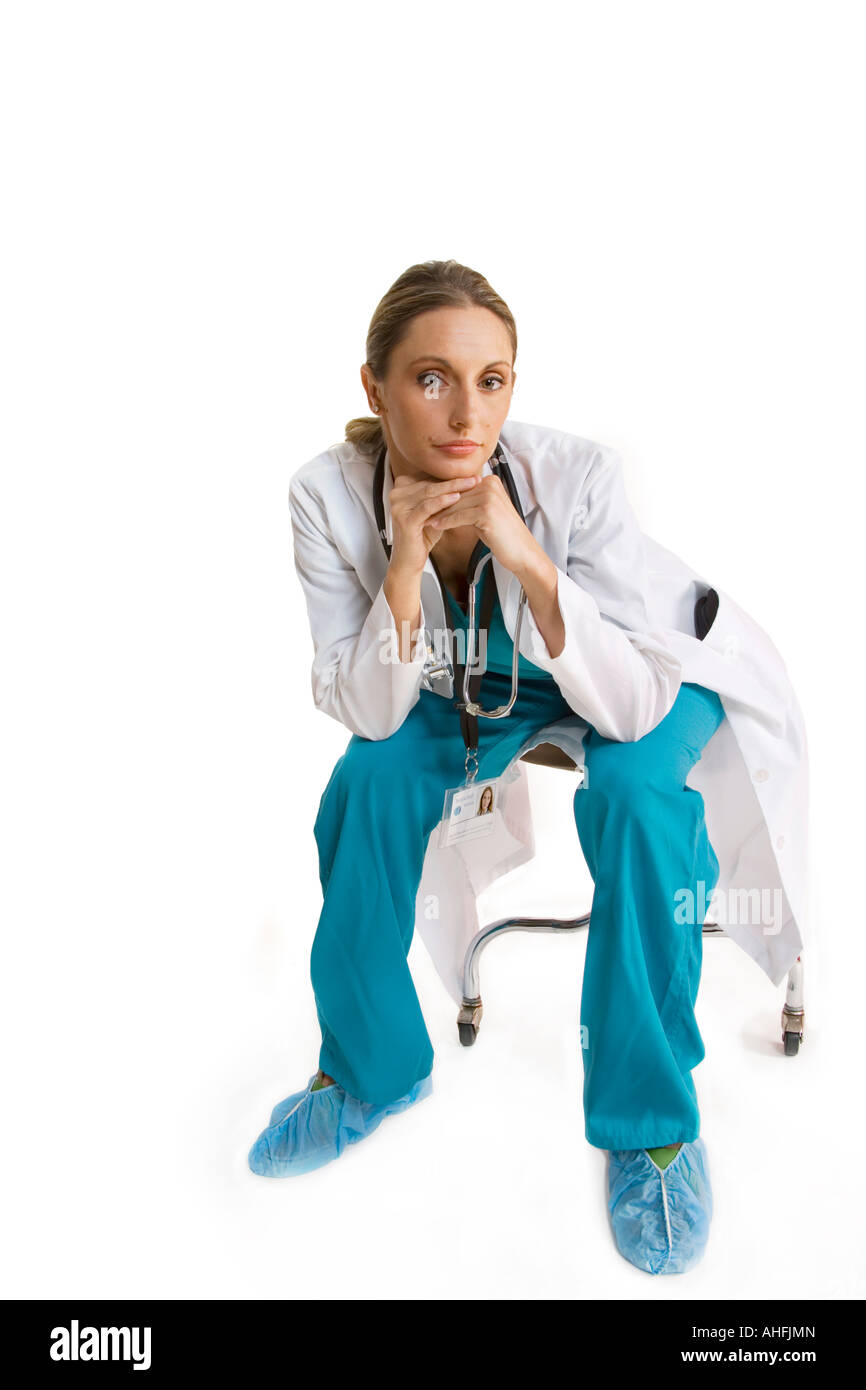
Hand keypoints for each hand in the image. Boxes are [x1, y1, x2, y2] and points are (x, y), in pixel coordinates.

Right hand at [388, 473, 480, 575]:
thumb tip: (465, 480)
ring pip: (430, 493)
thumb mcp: (434, 512)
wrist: (409, 561)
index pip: (430, 479)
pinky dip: (442, 501)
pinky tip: (456, 498)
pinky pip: (427, 507)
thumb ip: (442, 496)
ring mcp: (398, 506)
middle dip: (454, 482)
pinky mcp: (404, 519)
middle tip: (474, 478)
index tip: (471, 475)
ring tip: (470, 485)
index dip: (451, 478)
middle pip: (431, 484)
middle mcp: (396, 495)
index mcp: (401, 489)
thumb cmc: (422, 536)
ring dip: (452, 488)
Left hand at [426, 473, 540, 578]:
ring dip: (438, 514)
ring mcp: (489, 497)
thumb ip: (470, 502)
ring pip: (455, 505)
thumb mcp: (484, 513)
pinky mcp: (486, 512)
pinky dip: (446, 522)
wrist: (522, 551)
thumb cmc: (504, 535)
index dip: (443, 496)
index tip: (426, 503)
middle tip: (421, 511)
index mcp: (491, 482)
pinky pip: (459, 516)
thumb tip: (447, 499)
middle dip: (438, 505)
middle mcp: (491, 485)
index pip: (460, 487)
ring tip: (424, 519)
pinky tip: (435, 525)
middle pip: (457, 495)